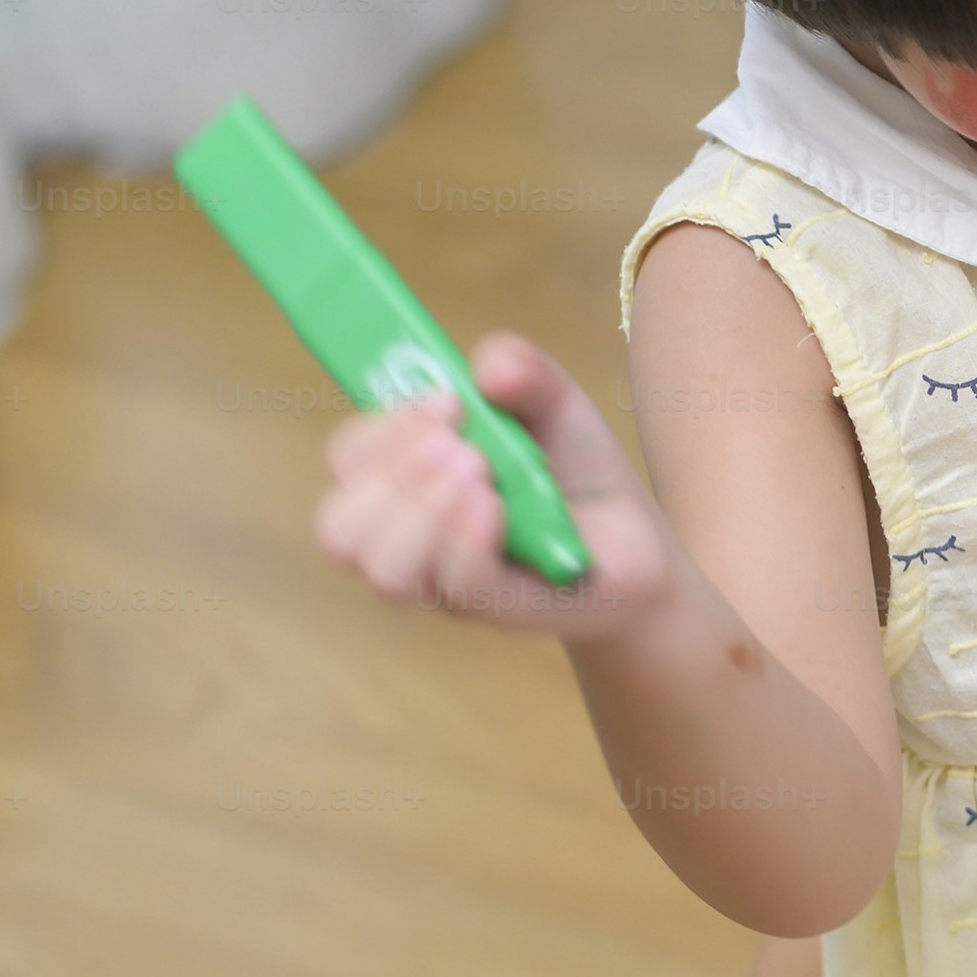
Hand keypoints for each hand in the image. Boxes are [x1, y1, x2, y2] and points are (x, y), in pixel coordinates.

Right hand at [311, 332, 678, 637]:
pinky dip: (467, 537)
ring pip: (382, 569)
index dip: (380, 428)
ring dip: (422, 509)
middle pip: (339, 527)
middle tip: (459, 442)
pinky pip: (456, 585)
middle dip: (391, 471)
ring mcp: (446, 584)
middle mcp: (408, 539)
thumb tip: (489, 373)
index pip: (346, 461)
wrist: (637, 539)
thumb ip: (520, 366)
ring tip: (481, 475)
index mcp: (404, 480)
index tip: (449, 401)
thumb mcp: (553, 399)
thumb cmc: (574, 471)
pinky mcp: (498, 609)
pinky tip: (498, 506)